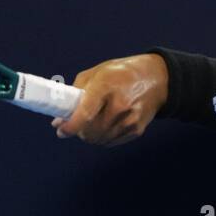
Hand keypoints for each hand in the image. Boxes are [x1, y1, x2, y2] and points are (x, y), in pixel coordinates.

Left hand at [53, 53, 167, 145]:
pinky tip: (107, 124)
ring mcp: (130, 119)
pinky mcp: (137, 129)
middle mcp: (119, 105)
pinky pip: (111, 142)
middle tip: (77, 124)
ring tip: (93, 123)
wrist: (157, 79)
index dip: (70, 127)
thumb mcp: (97, 73)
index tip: (61, 130)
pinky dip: (103, 137)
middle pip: (90, 132)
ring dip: (91, 136)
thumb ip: (76, 94)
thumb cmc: (122, 73)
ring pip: (99, 140)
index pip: (84, 114)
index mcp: (105, 86)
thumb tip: (58, 121)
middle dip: (79, 131)